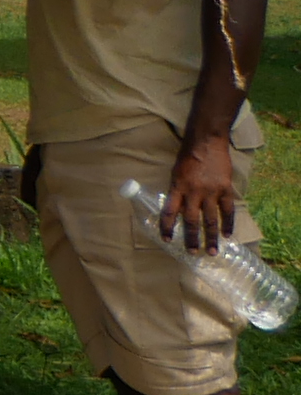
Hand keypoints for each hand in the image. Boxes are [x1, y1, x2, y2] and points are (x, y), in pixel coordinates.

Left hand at [169, 132, 246, 247]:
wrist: (206, 142)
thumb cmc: (187, 156)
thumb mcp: (176, 173)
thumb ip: (177, 191)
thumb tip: (177, 210)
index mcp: (177, 187)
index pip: (169, 211)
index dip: (167, 226)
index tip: (166, 239)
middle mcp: (193, 192)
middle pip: (191, 220)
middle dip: (191, 238)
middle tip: (193, 252)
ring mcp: (211, 191)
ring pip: (211, 220)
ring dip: (211, 237)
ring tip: (212, 251)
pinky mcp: (225, 189)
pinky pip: (228, 211)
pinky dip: (228, 224)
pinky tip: (228, 236)